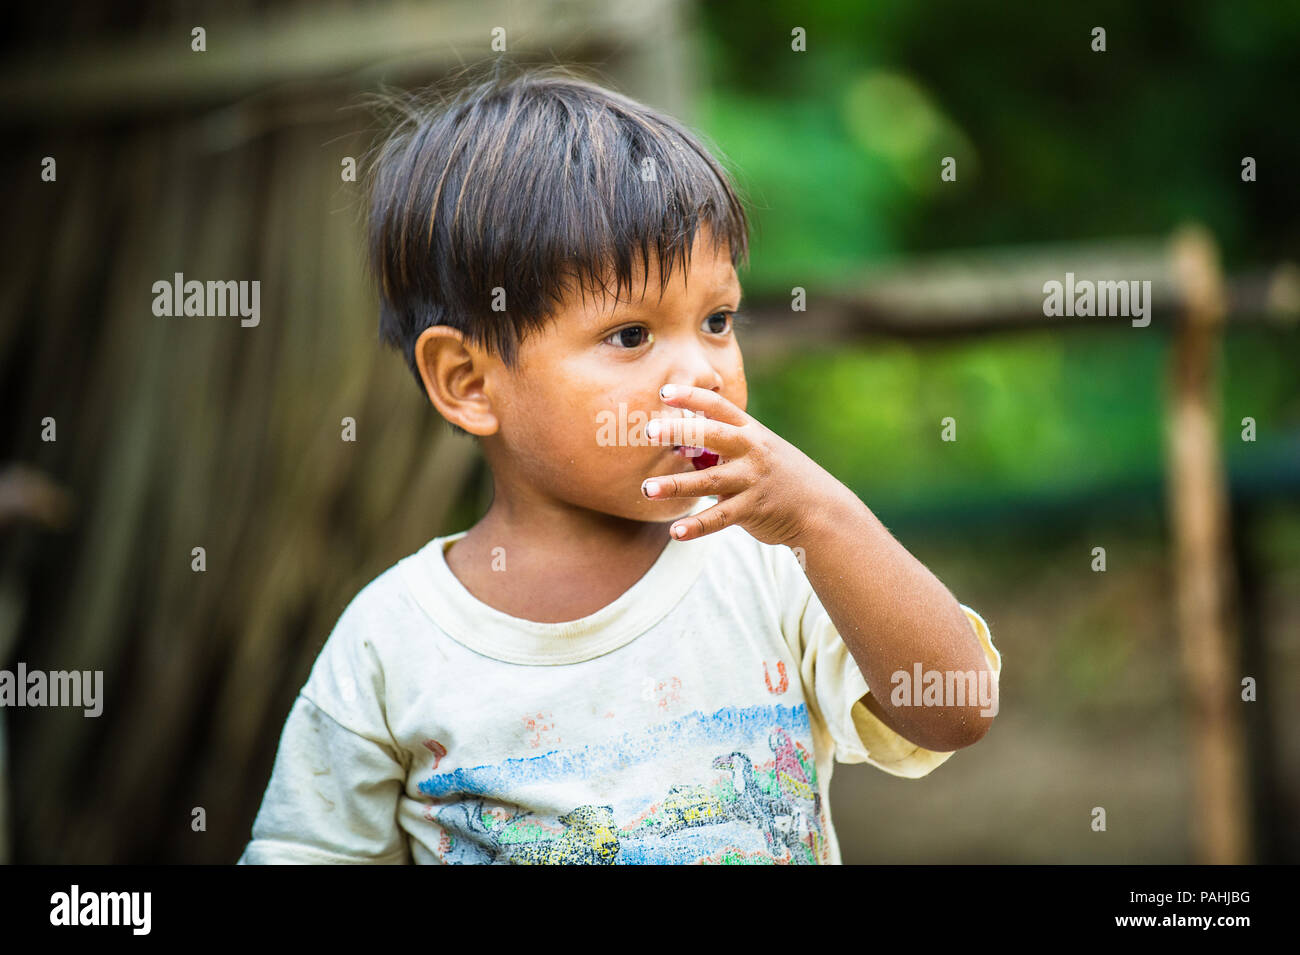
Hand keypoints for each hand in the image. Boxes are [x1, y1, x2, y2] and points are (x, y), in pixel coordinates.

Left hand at [640, 384, 850, 545]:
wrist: (819, 508)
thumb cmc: (778, 475)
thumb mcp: (758, 450)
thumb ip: (723, 445)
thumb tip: (681, 442)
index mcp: (750, 431)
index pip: (718, 407)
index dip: (691, 397)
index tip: (664, 393)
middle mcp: (751, 450)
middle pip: (712, 435)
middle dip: (680, 431)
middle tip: (648, 430)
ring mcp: (752, 479)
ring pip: (708, 481)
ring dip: (675, 486)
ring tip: (647, 489)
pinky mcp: (752, 509)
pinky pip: (719, 518)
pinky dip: (696, 526)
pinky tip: (676, 532)